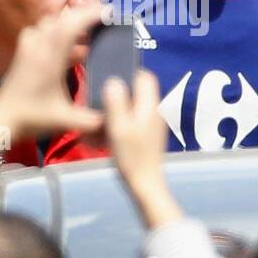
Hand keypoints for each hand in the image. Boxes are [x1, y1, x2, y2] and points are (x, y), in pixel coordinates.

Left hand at [0, 4, 104, 142]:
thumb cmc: (31, 118)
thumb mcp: (65, 120)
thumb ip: (93, 120)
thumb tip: (115, 116)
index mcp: (50, 58)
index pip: (72, 25)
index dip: (91, 14)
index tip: (110, 12)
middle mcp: (38, 47)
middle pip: (62, 18)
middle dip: (85, 13)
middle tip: (106, 15)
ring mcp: (28, 48)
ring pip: (49, 22)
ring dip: (69, 19)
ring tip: (88, 27)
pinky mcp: (23, 54)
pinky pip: (40, 31)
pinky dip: (54, 28)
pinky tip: (63, 42)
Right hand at [104, 71, 179, 227]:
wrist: (145, 184)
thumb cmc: (131, 155)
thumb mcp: (118, 126)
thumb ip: (116, 101)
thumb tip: (114, 80)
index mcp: (150, 105)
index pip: (145, 76)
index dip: (128, 73)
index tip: (109, 80)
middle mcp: (155, 111)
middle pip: (139, 90)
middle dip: (121, 92)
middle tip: (102, 100)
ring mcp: (153, 125)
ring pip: (136, 106)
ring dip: (120, 108)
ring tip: (103, 118)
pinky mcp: (149, 136)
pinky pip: (135, 120)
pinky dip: (123, 121)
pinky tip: (110, 133)